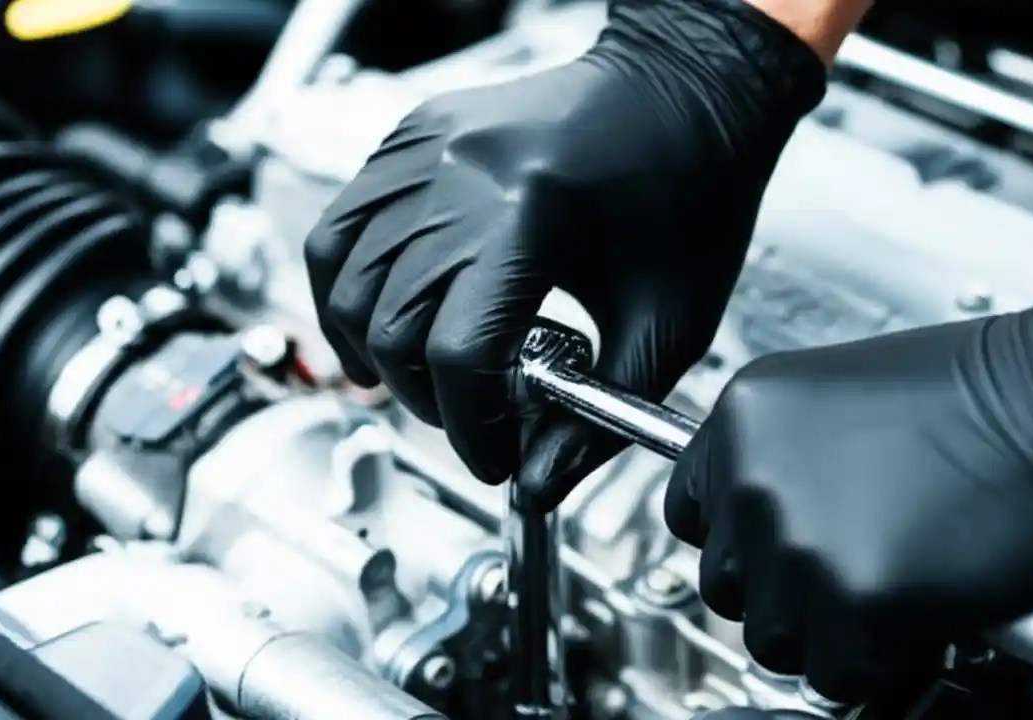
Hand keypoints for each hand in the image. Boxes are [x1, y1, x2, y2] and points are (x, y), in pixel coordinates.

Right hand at [305, 0, 824, 497]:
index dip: (470, 429)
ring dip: (369, 351)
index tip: (492, 457)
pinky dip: (342, 287)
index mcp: (533, 210)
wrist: (684, 90)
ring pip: (344, 278)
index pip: (459, 352)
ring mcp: (426, 147)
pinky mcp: (411, 139)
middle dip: (426, 400)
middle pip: (391, 323)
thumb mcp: (667, 321)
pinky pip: (339, 224)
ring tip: (412, 383)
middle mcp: (463, 170)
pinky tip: (374, 318)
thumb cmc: (693, 188)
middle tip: (469, 422)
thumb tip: (536, 481)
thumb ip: (599, 416)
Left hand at [664, 245, 1032, 701]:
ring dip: (832, 633)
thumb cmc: (993, 390)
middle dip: (786, 592)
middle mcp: (756, 476)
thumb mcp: (848, 400)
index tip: (768, 554)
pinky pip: (841, 673)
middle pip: (726, 584)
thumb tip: (777, 517)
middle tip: (848, 576)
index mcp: (747, 415)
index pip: (686, 511)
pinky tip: (924, 616)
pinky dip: (882, 662)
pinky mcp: (857, 600)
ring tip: (893, 594)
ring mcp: (800, 541)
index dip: (738, 542)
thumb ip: (793, 458)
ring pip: (775, 640)